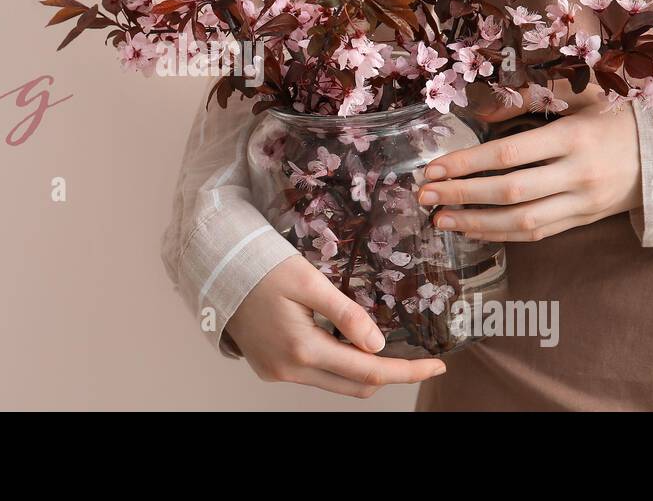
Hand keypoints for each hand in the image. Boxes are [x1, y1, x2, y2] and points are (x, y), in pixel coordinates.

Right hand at [226, 255, 446, 397]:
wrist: (215, 269)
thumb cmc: (261, 266)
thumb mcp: (307, 280)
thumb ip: (345, 313)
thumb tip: (378, 344)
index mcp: (302, 348)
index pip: (369, 370)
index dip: (407, 371)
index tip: (437, 366)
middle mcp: (290, 369)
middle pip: (355, 386)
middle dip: (391, 375)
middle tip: (418, 358)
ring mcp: (278, 373)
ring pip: (335, 383)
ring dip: (362, 370)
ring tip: (380, 345)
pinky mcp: (270, 369)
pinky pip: (315, 375)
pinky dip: (337, 364)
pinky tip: (344, 342)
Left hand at [416, 82, 642, 241]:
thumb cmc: (616, 118)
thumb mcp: (580, 96)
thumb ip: (530, 98)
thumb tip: (483, 111)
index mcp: (573, 137)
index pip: (508, 155)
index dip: (467, 164)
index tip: (434, 168)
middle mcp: (577, 174)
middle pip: (509, 192)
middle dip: (461, 196)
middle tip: (424, 195)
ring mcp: (582, 203)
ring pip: (521, 221)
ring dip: (475, 223)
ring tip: (439, 220)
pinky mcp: (583, 221)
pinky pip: (536, 234)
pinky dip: (500, 234)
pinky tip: (472, 230)